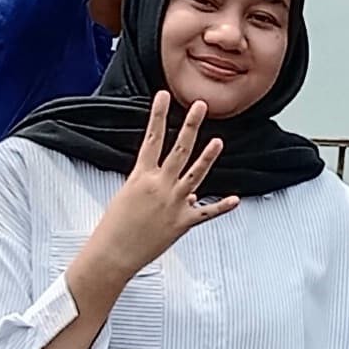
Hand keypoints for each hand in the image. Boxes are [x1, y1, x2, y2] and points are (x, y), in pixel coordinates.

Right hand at [76, 91, 233, 287]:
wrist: (113, 253)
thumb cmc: (115, 226)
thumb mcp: (129, 199)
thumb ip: (157, 189)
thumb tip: (188, 192)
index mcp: (140, 177)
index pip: (151, 139)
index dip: (157, 115)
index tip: (162, 95)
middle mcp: (159, 186)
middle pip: (178, 150)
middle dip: (190, 125)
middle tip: (200, 106)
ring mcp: (173, 203)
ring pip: (195, 175)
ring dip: (208, 157)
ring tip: (218, 141)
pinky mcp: (182, 222)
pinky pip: (206, 212)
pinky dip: (221, 206)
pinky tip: (235, 199)